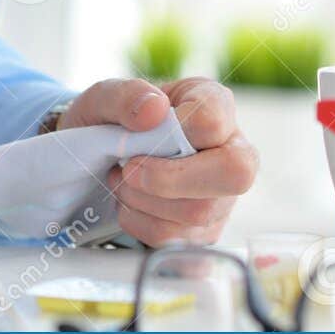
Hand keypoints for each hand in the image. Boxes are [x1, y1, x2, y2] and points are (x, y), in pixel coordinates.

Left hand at [60, 76, 258, 245]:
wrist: (100, 157)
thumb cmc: (114, 122)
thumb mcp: (107, 97)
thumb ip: (127, 95)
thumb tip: (154, 109)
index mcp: (213, 103)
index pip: (215, 121)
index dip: (177, 132)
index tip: (143, 133)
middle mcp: (230, 149)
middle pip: (234, 174)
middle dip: (169, 179)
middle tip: (130, 169)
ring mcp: (222, 194)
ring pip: (198, 212)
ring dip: (144, 201)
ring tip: (124, 180)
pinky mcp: (206, 229)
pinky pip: (177, 239)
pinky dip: (140, 223)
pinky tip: (132, 202)